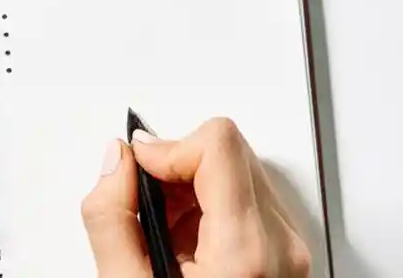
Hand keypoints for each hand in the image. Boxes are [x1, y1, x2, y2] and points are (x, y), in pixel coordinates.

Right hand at [81, 118, 311, 277]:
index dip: (165, 147)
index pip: (217, 143)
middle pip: (228, 152)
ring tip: (164, 237)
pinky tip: (185, 248)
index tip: (136, 169)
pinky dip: (209, 211)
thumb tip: (115, 164)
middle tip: (144, 207)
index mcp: (246, 252)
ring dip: (191, 190)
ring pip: (238, 172)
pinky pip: (248, 202)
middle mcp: (282, 248)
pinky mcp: (288, 258)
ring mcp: (290, 253)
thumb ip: (111, 218)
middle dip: (176, 169)